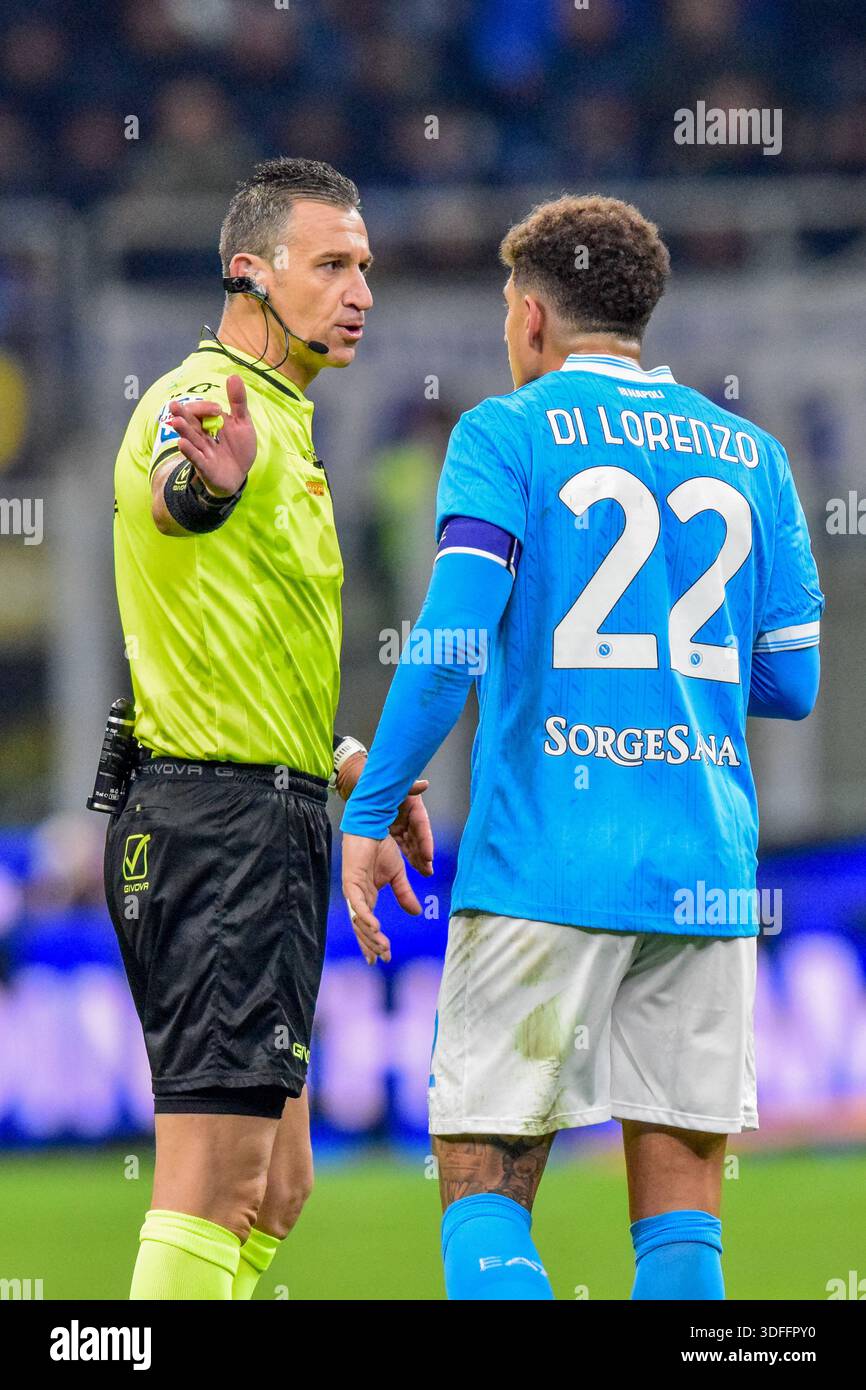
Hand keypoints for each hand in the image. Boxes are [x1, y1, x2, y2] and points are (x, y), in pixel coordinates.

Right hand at [167, 374, 255, 496]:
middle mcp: (202, 435)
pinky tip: (182, 443)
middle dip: (183, 415)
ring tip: (175, 422)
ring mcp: (202, 451)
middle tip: (173, 405)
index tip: (217, 409)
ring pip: (191, 439)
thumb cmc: (238, 447)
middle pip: (191, 423)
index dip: (205, 407)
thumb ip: (238, 402)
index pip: (201, 411)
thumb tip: (233, 376)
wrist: (240, 474)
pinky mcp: (205, 467)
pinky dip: (190, 452)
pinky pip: (196, 458)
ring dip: (184, 431)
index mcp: (209, 423)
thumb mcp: (243, 423)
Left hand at [342, 833, 421, 964]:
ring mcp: (353, 890)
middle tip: (383, 958)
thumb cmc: (380, 848)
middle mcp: (357, 897)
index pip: (368, 926)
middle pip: (361, 928)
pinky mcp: (351, 881)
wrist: (372, 826)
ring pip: (358, 919)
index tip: (383, 958)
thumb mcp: (398, 875)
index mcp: (367, 897)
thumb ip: (404, 894)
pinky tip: (374, 928)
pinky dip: (365, 917)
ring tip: (382, 947)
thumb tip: (416, 912)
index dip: (374, 942)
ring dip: (370, 935)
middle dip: (371, 944)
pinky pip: (357, 904)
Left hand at [390, 782, 433, 876]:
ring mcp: (402, 823)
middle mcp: (409, 815)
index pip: (421, 824)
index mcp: (412, 804)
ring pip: (412, 843)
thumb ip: (411, 785)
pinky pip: (403, 844)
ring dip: (418, 857)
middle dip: (424, 854)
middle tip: (428, 870)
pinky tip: (414, 866)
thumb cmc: (381, 784)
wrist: (364, 786)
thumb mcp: (395, 784)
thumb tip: (424, 784)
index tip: (429, 855)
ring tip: (425, 871)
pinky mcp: (395, 830)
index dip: (426, 840)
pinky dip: (409, 854)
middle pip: (418, 837)